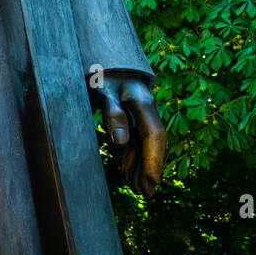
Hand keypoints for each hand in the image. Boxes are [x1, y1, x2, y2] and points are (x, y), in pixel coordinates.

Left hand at [89, 74, 166, 196]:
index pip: (154, 136)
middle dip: (151, 170)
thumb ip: (112, 113)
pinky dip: (132, 159)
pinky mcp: (131, 118)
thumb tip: (120, 142)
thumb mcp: (102, 88)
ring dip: (141, 168)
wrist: (102, 60)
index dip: (154, 160)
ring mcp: (139, 115)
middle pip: (153, 145)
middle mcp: (146, 111)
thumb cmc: (100, 72)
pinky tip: (127, 175)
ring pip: (144, 147)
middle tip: (146, 195)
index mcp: (143, 103)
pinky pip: (135, 143)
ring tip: (137, 191)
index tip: (152, 182)